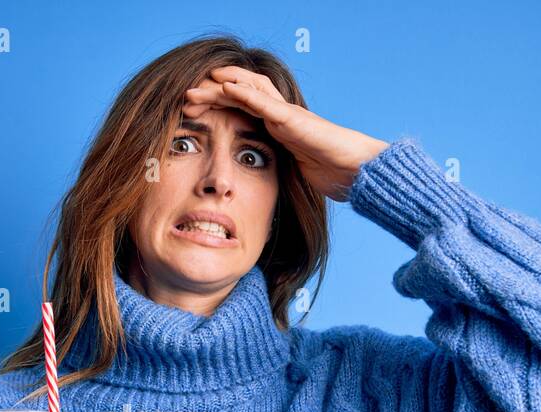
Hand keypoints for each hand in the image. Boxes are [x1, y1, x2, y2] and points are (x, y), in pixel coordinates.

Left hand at [183, 65, 388, 201]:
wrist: (355, 172)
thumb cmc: (330, 175)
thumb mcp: (289, 175)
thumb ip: (271, 174)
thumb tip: (250, 195)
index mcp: (276, 129)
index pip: (240, 111)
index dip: (216, 108)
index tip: (190, 114)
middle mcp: (279, 116)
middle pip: (239, 96)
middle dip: (212, 94)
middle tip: (185, 98)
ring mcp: (286, 114)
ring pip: (247, 90)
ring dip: (220, 88)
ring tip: (196, 88)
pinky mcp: (293, 118)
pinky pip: (264, 101)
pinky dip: (243, 92)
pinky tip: (224, 87)